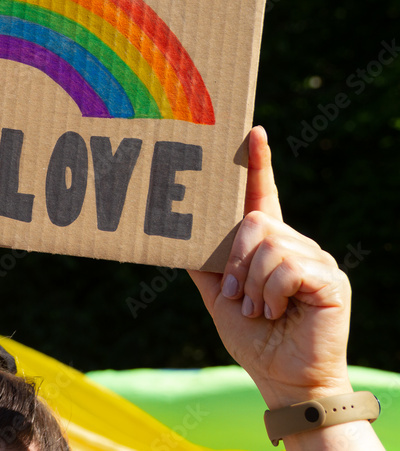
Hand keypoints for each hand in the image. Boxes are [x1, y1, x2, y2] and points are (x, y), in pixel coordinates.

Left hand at [188, 126, 352, 407]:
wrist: (282, 378)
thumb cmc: (254, 339)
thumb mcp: (218, 297)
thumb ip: (206, 264)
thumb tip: (178, 238)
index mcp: (270, 246)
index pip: (264, 196)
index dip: (258, 164)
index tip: (251, 131)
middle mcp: (296, 245)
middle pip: (254, 221)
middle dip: (236, 260)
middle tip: (240, 295)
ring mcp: (316, 260)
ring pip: (267, 244)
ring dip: (252, 283)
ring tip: (259, 309)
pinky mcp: (329, 278)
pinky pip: (285, 266)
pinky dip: (270, 292)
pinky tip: (276, 312)